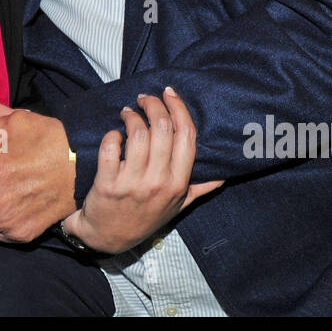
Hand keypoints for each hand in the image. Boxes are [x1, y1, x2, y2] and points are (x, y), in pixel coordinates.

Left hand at [60, 87, 222, 255]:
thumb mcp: (178, 206)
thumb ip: (200, 188)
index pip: (186, 136)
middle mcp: (158, 182)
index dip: (179, 108)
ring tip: (128, 112)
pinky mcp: (108, 184)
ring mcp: (132, 183)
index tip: (169, 93)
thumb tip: (223, 175)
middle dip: (154, 104)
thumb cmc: (145, 216)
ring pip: (137, 133)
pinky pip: (110, 147)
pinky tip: (113, 133)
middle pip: (162, 128)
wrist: (109, 237)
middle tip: (145, 98)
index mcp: (179, 183)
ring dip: (132, 115)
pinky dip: (111, 134)